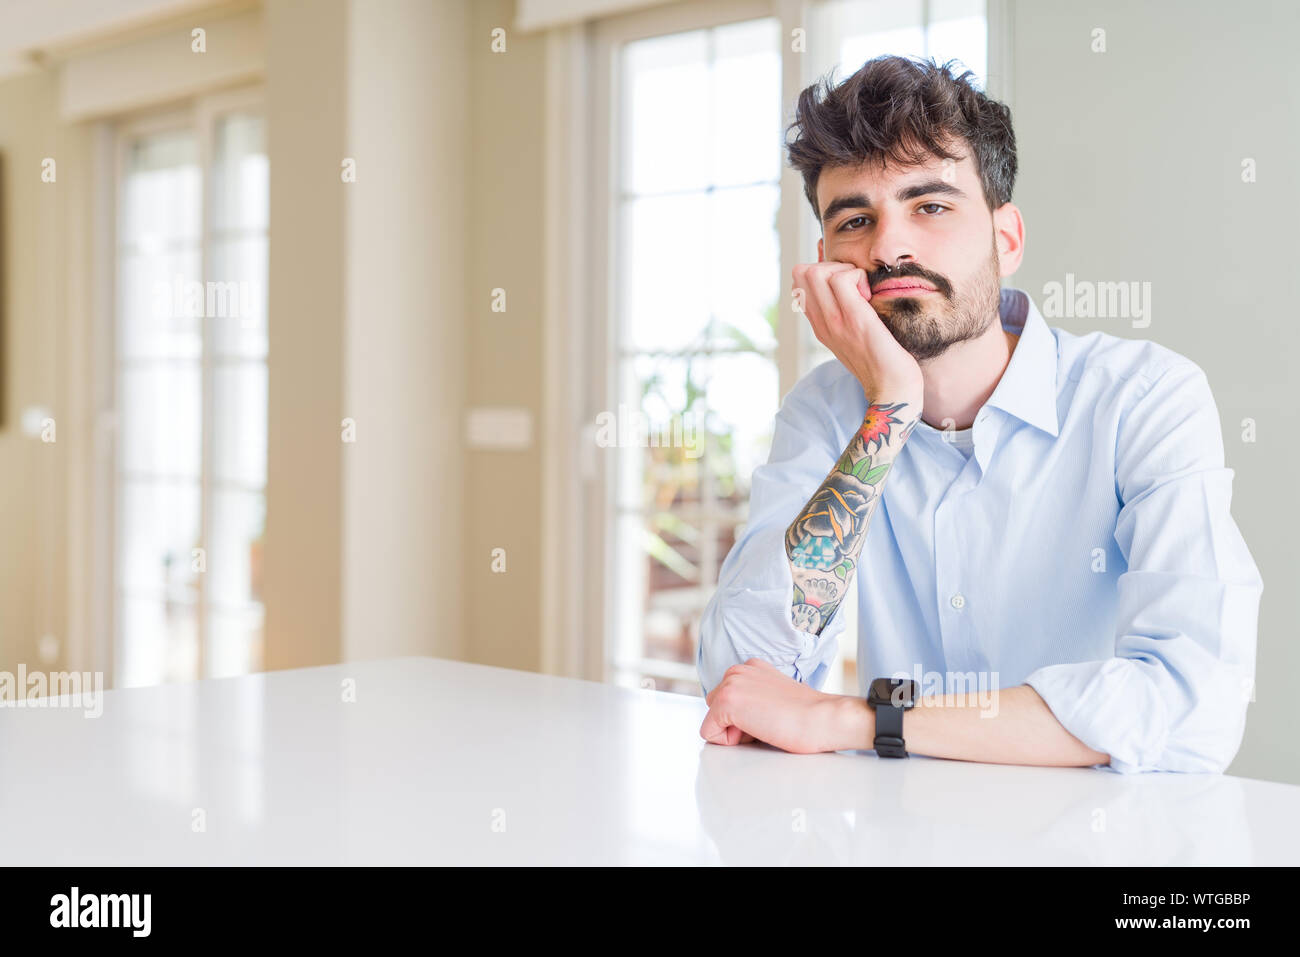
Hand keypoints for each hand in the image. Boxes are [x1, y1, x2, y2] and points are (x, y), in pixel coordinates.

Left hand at [699, 659, 866, 753]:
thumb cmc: (807, 715)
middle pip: (716, 710)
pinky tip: (757, 731)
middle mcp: (737, 671)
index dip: (746, 718)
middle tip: (767, 722)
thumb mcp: (775, 696)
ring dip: (734, 732)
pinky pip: (709, 733)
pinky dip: (730, 742)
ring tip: (764, 725)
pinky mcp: (726, 701)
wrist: (822, 718)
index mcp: (750, 668)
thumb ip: (754, 698)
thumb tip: (744, 716)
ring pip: (713, 721)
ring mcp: (730, 684)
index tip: (771, 715)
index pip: (728, 700)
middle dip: (735, 724)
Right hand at [792, 261, 923, 404]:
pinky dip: (858, 276)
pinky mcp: (854, 319)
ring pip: (816, 272)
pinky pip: (842, 280)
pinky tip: (870, 296)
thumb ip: (847, 314)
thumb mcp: (856, 337)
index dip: (821, 271)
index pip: (799, 282)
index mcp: (820, 325)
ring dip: (843, 270)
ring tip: (862, 291)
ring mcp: (834, 321)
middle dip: (830, 266)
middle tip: (854, 286)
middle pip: (801, 272)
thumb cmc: (883, 363)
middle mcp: (821, 322)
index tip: (846, 287)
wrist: (892, 391)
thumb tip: (853, 287)